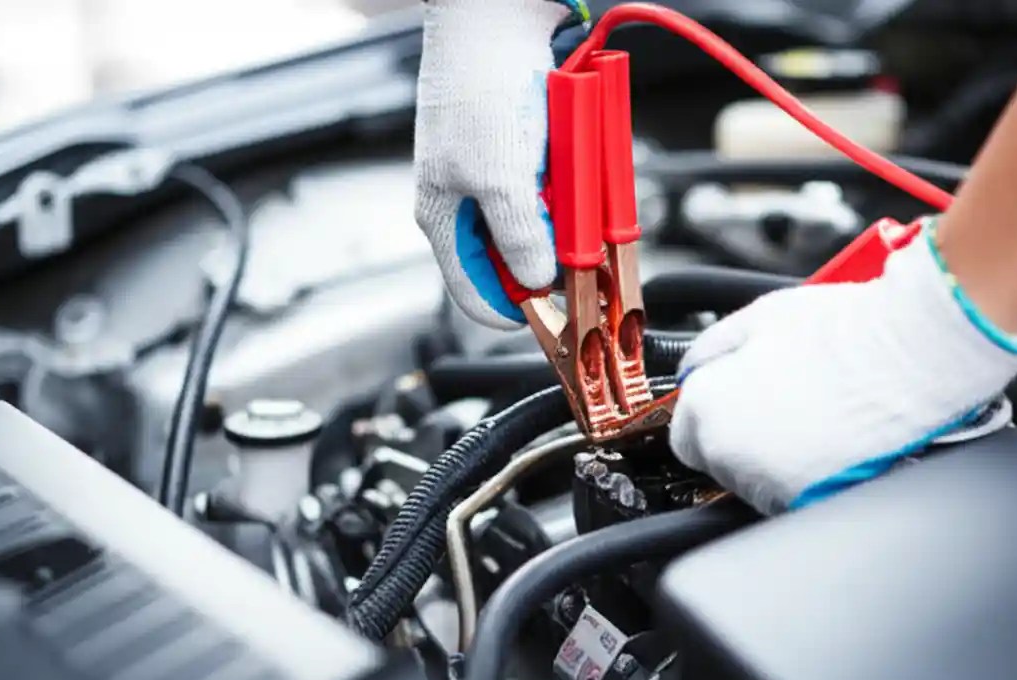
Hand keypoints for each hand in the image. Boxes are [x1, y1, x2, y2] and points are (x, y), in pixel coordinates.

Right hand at [414, 0, 581, 328]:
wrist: (495, 16)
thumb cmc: (480, 85)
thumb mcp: (501, 177)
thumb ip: (520, 238)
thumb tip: (539, 283)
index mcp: (444, 217)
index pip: (474, 294)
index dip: (516, 312)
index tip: (558, 312)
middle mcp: (466, 203)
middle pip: (513, 259)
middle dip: (547, 252)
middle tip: (572, 237)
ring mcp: (494, 177)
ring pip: (539, 224)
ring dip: (561, 213)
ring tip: (566, 181)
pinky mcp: (521, 153)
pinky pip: (552, 187)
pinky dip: (567, 182)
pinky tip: (570, 159)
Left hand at [669, 220, 1016, 514]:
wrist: (914, 353)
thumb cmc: (844, 331)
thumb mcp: (758, 317)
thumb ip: (709, 349)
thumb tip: (693, 369)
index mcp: (709, 410)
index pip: (682, 435)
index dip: (710, 416)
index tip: (735, 403)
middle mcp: (733, 458)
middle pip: (719, 460)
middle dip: (742, 434)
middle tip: (784, 400)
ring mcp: (775, 486)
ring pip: (756, 482)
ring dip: (773, 458)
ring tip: (814, 415)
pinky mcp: (816, 503)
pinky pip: (793, 497)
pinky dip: (805, 476)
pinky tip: (830, 440)